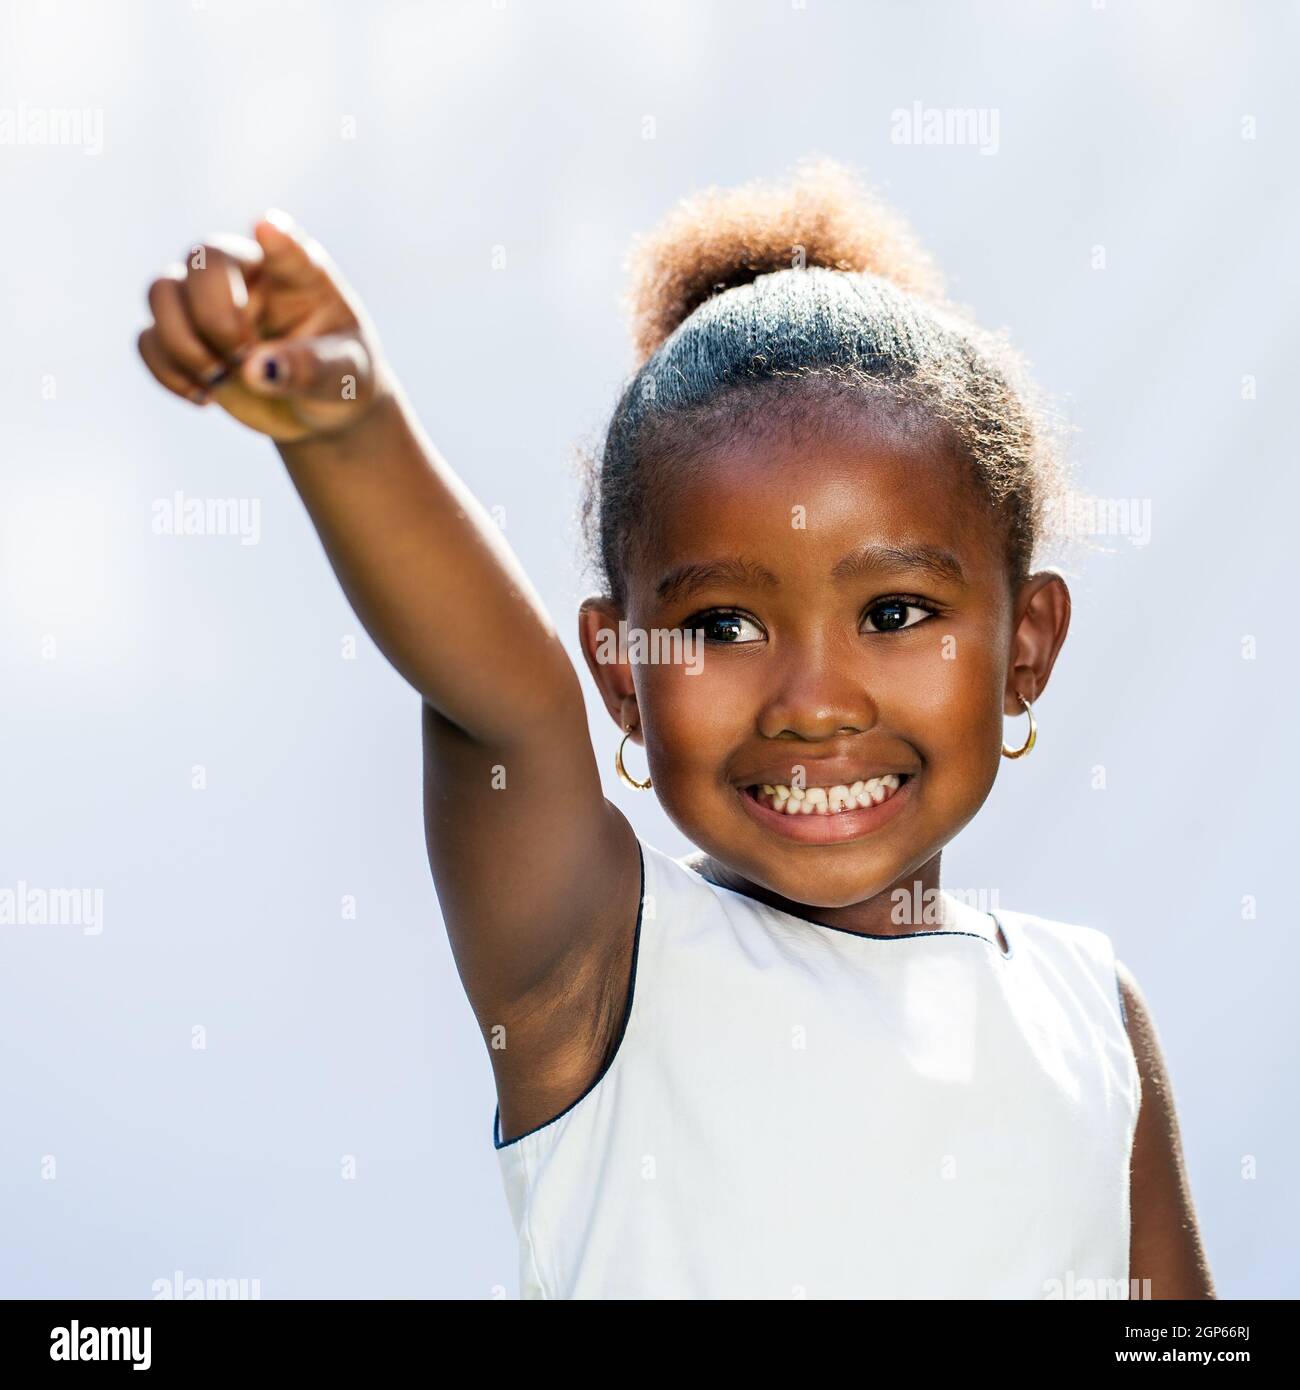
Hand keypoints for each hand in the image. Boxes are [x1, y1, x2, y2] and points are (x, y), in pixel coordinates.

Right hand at [137, 211, 385, 441]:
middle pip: (202, 258)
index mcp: (298, 276)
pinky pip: (147, 340)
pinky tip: (205, 397)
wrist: (318, 408)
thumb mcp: (344, 378)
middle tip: (244, 358)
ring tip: (221, 379)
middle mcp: (247, 276)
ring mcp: (209, 304)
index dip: (275, 238)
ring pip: (161, 291)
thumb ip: (309, 369)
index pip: (286, 247)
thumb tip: (256, 369)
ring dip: (182, 343)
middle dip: (214, 316)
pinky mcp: (185, 338)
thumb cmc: (340, 379)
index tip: (268, 229)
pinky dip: (168, 372)